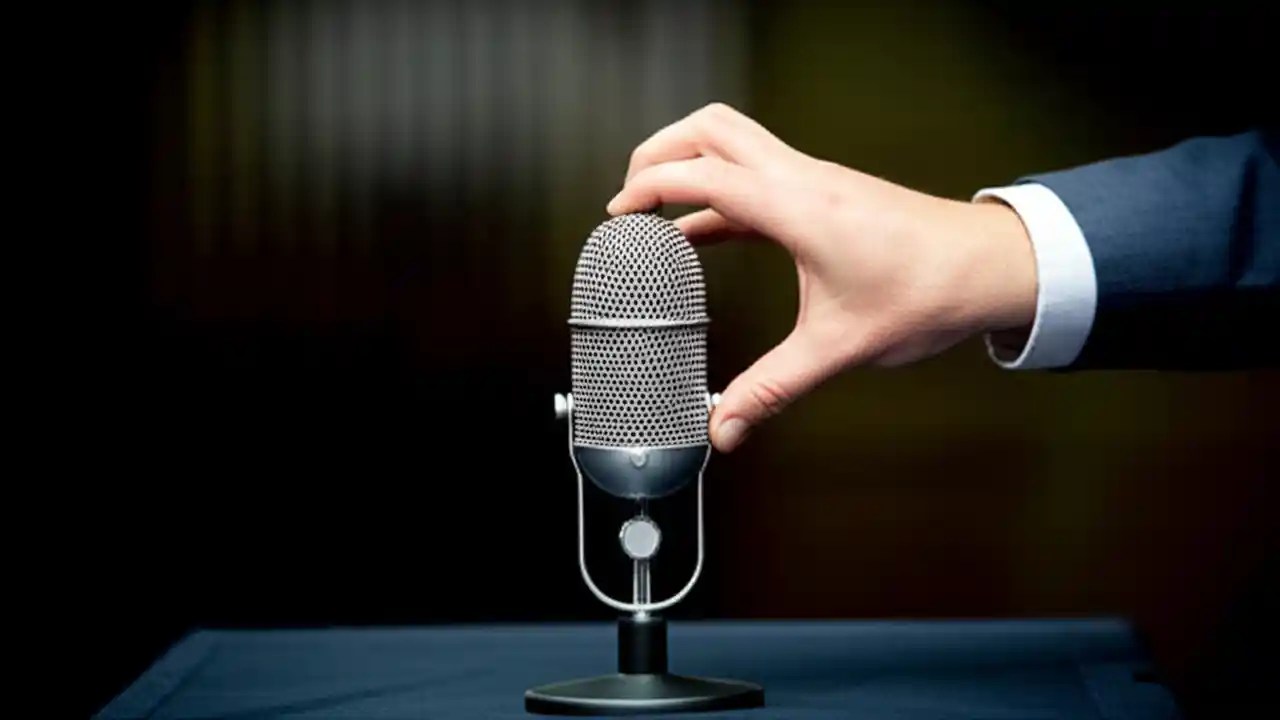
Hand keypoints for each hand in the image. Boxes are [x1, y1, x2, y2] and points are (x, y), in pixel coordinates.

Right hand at [607, 103, 1036, 452]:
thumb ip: (773, 389)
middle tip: (630, 194)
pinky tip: (704, 235)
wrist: (991, 266)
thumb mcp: (839, 348)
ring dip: (689, 164)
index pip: (701, 173)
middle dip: (660, 151)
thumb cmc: (929, 291)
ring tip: (655, 209)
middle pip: (709, 127)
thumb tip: (726, 426)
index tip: (618, 216)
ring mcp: (813, 180)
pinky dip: (719, 196)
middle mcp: (801, 180)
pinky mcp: (824, 193)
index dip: (649, 189)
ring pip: (733, 141)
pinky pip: (756, 178)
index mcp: (797, 206)